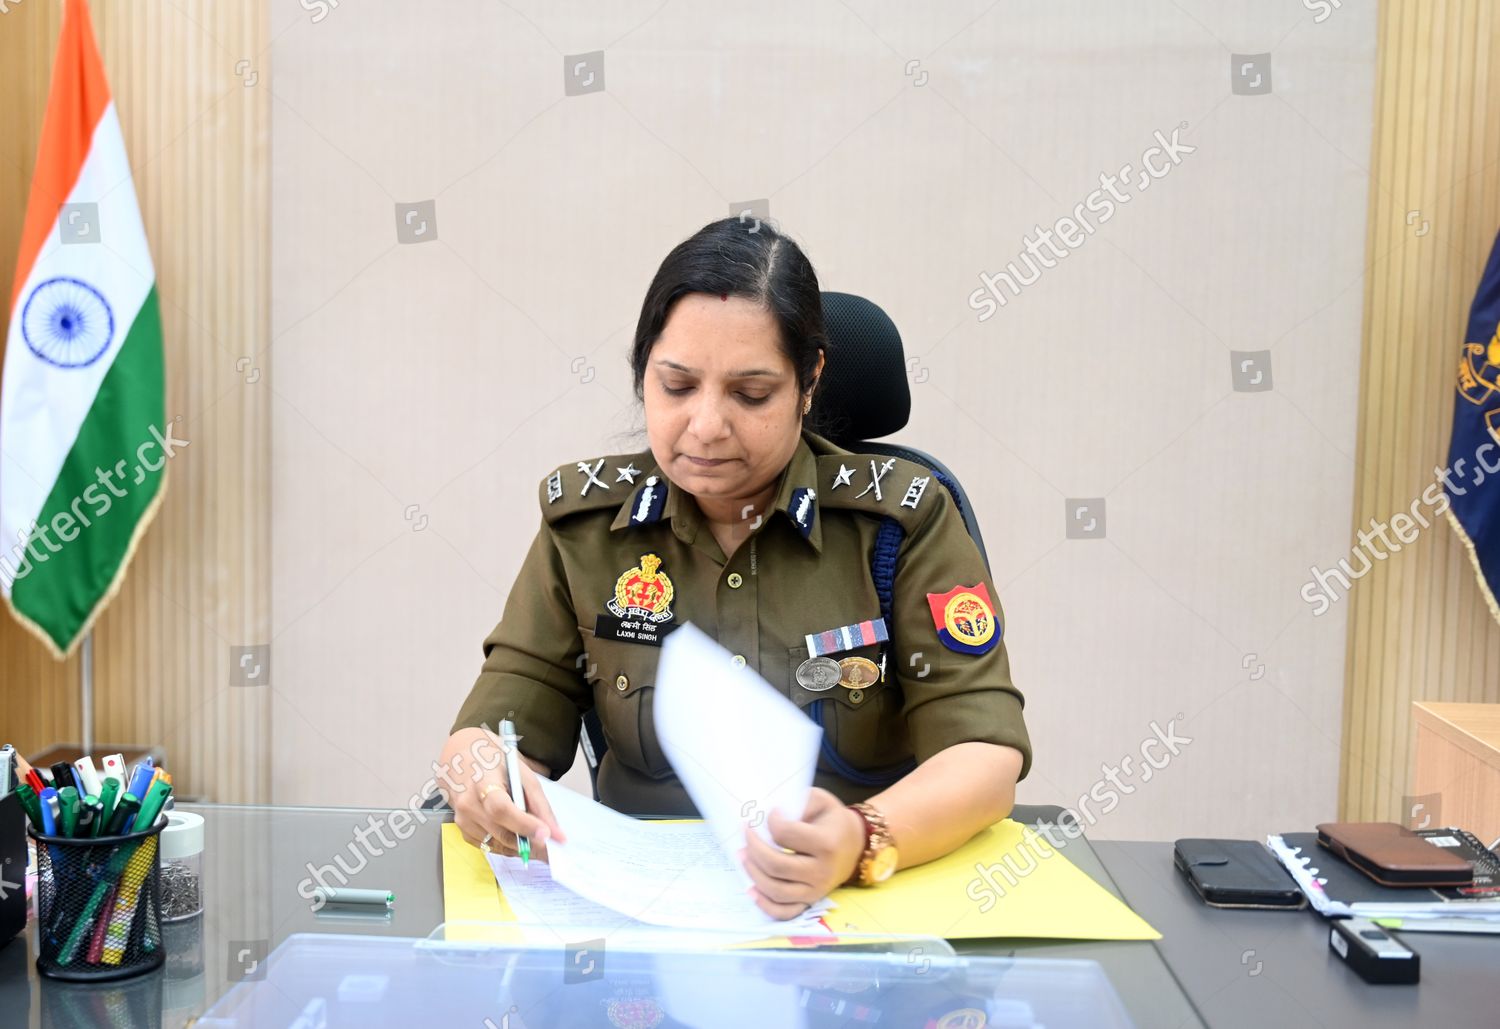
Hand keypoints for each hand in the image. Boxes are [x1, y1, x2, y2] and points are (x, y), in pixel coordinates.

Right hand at [438, 727, 566, 860]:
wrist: (463, 760)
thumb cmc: (494, 763)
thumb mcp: (522, 774)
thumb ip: (540, 804)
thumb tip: (556, 834)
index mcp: (483, 782)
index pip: (501, 809)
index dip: (523, 824)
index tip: (545, 834)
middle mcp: (469, 803)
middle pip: (501, 832)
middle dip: (529, 843)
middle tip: (549, 847)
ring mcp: (463, 819)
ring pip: (497, 844)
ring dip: (519, 847)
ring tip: (535, 840)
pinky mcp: (463, 830)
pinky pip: (488, 846)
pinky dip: (506, 846)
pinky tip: (515, 836)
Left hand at [740, 788, 865, 919]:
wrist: (855, 844)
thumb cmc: (833, 820)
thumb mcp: (821, 800)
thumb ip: (799, 802)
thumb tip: (773, 815)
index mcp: (826, 844)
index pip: (784, 834)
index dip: (771, 821)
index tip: (771, 813)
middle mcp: (821, 871)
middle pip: (775, 865)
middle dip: (753, 848)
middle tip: (746, 832)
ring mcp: (816, 890)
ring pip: (775, 890)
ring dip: (752, 873)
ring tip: (743, 855)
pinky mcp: (810, 902)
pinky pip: (784, 912)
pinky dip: (764, 904)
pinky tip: (751, 889)